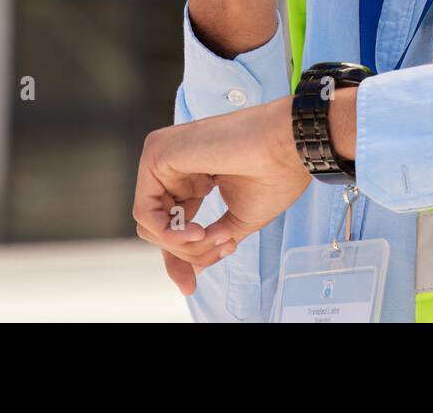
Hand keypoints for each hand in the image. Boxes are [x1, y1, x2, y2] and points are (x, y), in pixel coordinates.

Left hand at [132, 98, 310, 295]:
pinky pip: (146, 212)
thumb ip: (208, 240)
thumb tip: (192, 267)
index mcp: (191, 175)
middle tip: (218, 251)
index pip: (170, 222)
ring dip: (181, 243)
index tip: (190, 286)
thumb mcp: (235, 220)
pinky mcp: (157, 155)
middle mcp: (173, 165)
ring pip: (149, 223)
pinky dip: (169, 232)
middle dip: (184, 252)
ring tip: (211, 238)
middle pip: (158, 226)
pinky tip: (197, 232)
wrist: (287, 147)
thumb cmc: (272, 176)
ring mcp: (163, 156)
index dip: (180, 256)